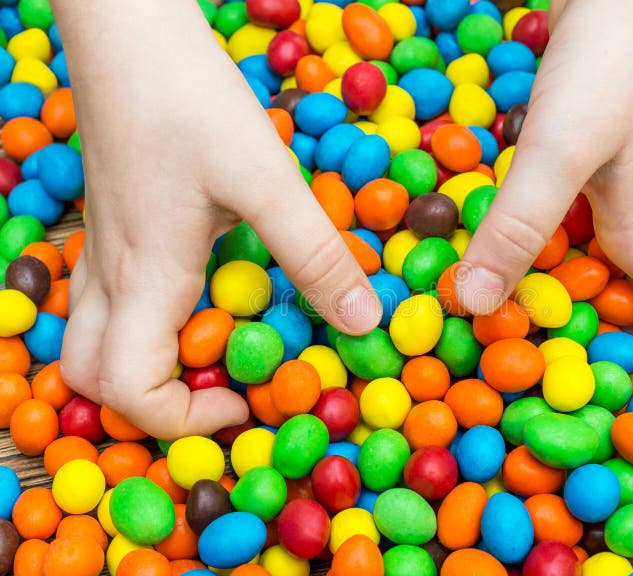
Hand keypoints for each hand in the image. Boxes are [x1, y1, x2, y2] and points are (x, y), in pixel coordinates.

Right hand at [54, 0, 380, 439]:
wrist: (129, 31)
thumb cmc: (188, 100)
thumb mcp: (267, 182)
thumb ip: (314, 255)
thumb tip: (363, 322)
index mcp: (145, 279)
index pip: (128, 390)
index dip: (182, 421)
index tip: (242, 403)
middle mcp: (111, 274)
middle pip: (92, 376)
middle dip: (152, 402)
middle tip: (221, 385)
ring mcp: (102, 247)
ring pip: (95, 338)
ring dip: (149, 362)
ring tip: (219, 346)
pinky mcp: (111, 222)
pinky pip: (110, 298)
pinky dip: (149, 320)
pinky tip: (205, 289)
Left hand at [457, 0, 632, 378]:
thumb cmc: (613, 60)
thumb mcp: (558, 150)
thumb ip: (518, 226)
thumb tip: (475, 307)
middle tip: (609, 364)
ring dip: (628, 289)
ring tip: (570, 318)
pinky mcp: (611, 149)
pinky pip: (615, 214)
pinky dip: (592, 242)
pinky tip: (546, 241)